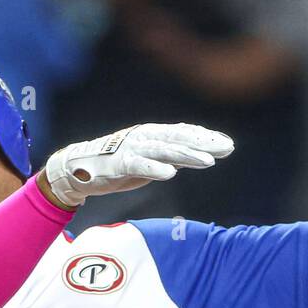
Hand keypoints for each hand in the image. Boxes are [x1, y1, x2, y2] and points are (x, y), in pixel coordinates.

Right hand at [42, 122, 233, 208]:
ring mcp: (131, 149)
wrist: (78, 169)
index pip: (185, 133)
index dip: (207, 138)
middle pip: (179, 139)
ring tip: (208, 161)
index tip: (229, 145)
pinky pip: (139, 165)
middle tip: (227, 149)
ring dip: (187, 155)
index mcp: (152, 134)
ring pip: (164, 150)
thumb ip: (172, 157)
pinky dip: (154, 169)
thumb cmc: (116, 165)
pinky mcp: (118, 164)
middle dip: (204, 144)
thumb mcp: (150, 160)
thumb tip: (199, 156)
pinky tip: (171, 174)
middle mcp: (145, 137)